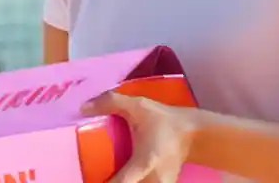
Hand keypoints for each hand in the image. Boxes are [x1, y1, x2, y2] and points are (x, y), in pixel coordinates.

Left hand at [81, 91, 197, 182]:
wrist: (194, 133)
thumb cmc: (165, 121)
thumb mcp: (139, 106)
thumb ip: (111, 103)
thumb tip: (83, 108)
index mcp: (143, 165)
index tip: (88, 178)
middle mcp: (152, 181)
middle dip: (110, 181)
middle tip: (96, 173)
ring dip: (123, 181)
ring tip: (110, 174)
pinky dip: (132, 181)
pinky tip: (128, 176)